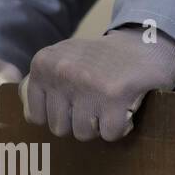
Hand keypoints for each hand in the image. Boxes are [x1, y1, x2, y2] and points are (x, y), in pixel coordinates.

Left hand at [20, 26, 174, 140]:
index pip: (36, 116)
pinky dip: (120, 128)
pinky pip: (110, 134)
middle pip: (59, 128)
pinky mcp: (115, 96)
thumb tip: (30, 118)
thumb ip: (43, 84)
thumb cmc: (99, 59)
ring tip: (107, 105)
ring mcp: (87, 84)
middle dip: (78, 122)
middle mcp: (61, 72)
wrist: (144, 41)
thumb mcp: (62, 59)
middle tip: (94, 103)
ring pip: (83, 133)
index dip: (58, 115)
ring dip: (99, 126)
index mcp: (43, 63)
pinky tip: (124, 108)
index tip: (73, 103)